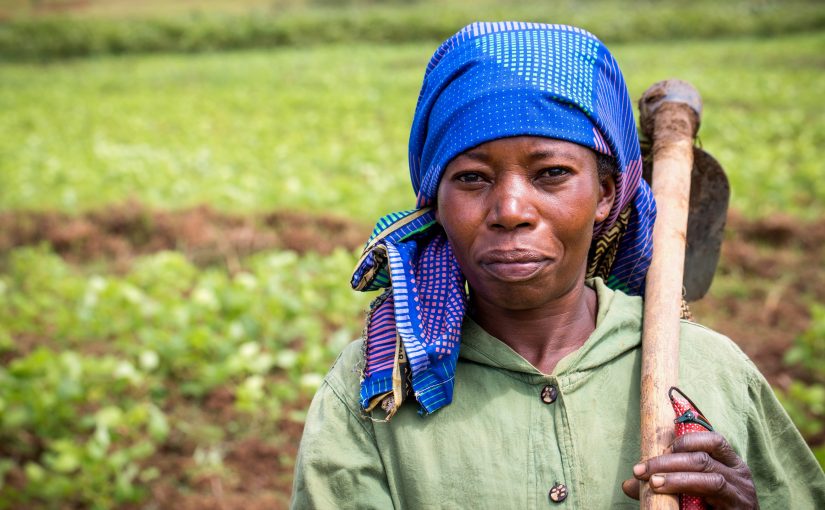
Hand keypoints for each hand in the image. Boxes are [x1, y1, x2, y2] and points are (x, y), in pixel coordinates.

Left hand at [622, 431, 758, 508]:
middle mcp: (738, 471)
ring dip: (674, 476)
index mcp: (728, 461)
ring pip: (705, 470)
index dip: (683, 439)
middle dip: (666, 461)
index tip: (655, 445)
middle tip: (641, 470)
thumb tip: (629, 483)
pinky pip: (713, 489)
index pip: (710, 438)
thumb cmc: (714, 509)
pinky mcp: (739, 504)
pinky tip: (671, 495)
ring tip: (653, 483)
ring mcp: (740, 488)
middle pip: (700, 456)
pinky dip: (687, 487)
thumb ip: (665, 483)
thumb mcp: (691, 492)